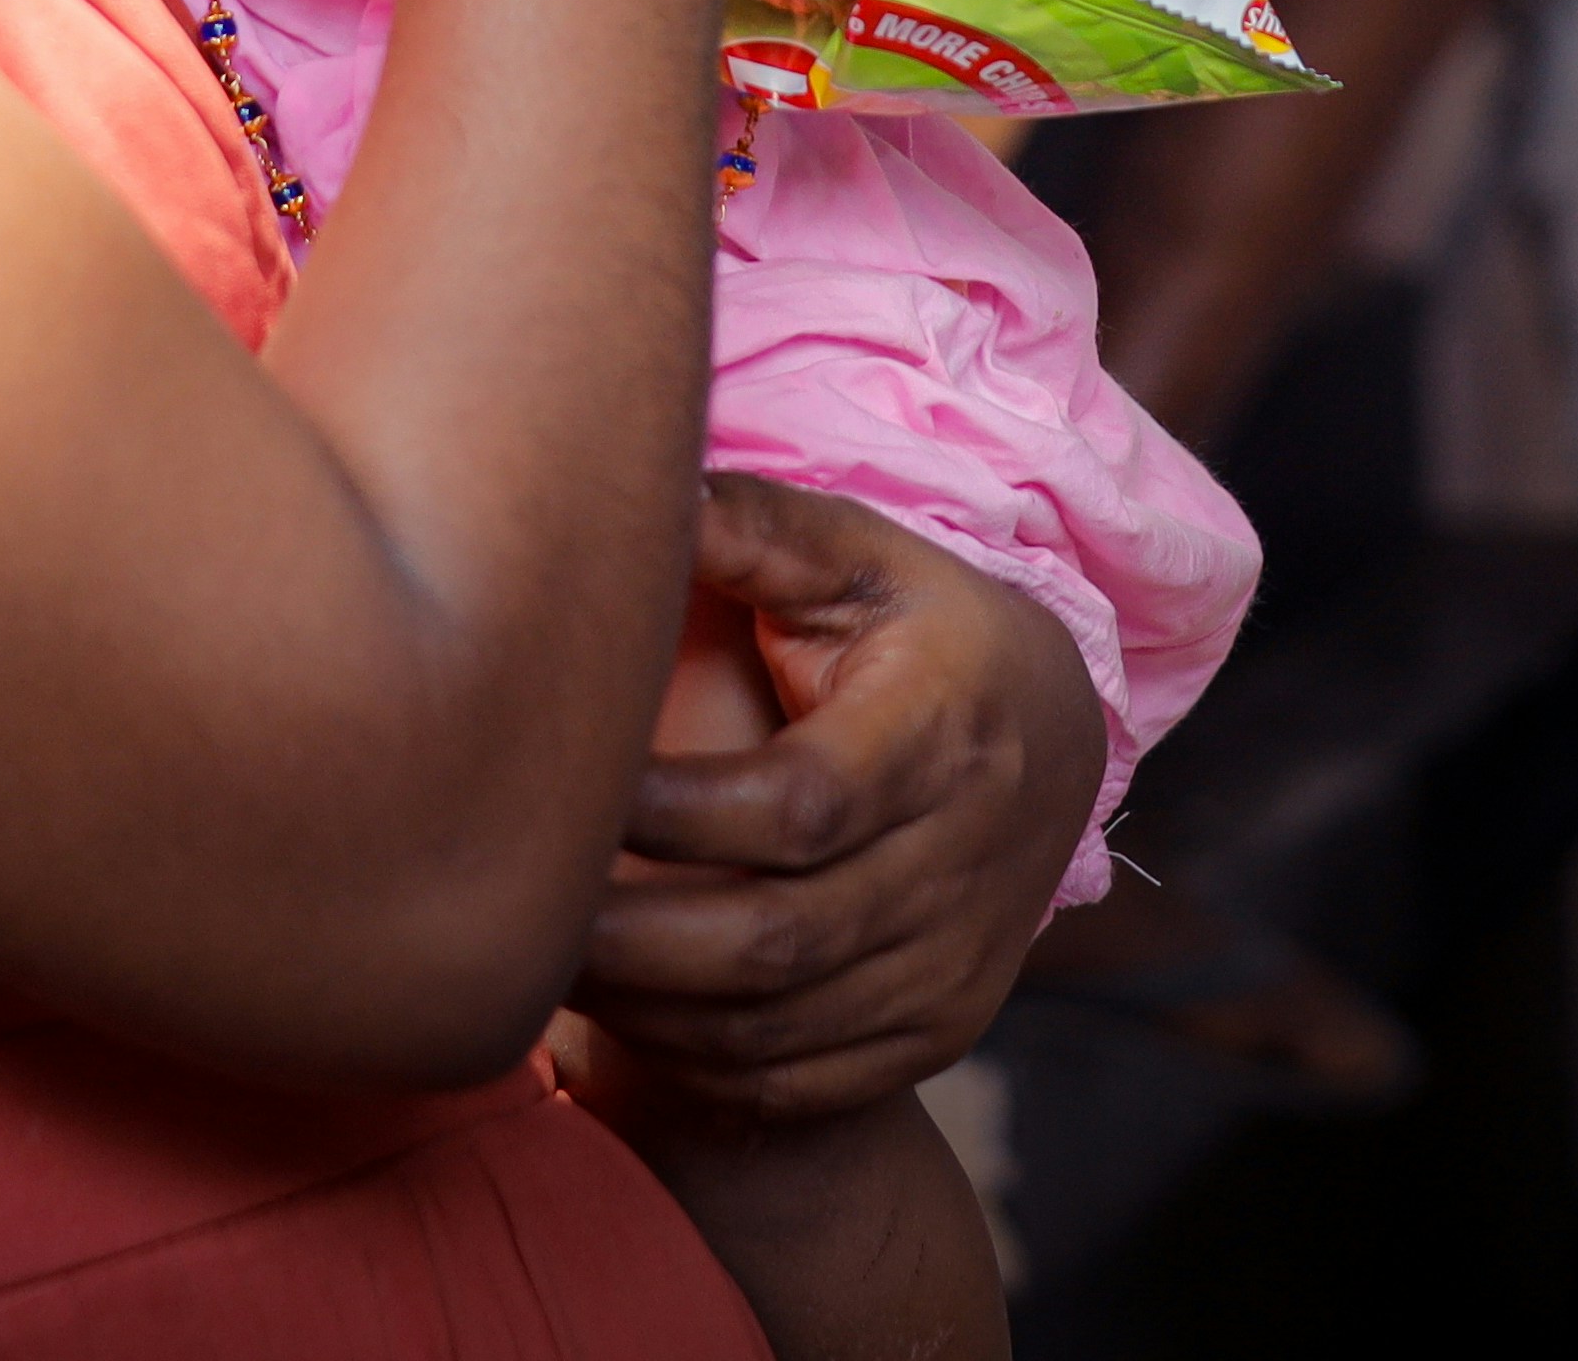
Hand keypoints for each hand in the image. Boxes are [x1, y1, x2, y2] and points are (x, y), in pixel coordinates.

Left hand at [568, 476, 1105, 1122]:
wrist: (1057, 738)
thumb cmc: (923, 626)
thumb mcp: (859, 553)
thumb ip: (751, 528)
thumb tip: (635, 493)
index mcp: (945, 730)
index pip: (801, 803)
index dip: (679, 812)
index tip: (581, 789)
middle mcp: (962, 864)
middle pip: (778, 939)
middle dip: (632, 936)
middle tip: (519, 900)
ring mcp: (953, 966)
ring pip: (777, 1028)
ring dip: (645, 1007)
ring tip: (545, 954)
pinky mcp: (935, 1032)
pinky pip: (798, 1084)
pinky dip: (694, 1061)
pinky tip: (619, 1008)